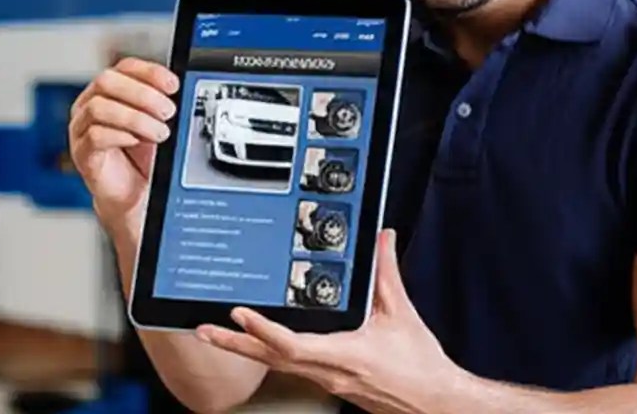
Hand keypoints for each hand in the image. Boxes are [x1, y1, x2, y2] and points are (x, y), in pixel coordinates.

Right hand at [69, 57, 179, 236]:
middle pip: (107, 81)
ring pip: (99, 107)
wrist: (134, 194)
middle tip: (167, 111)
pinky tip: (136, 142)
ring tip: (158, 133)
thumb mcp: (156, 123)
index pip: (124, 67)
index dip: (149, 72)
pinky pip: (94, 135)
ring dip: (135, 118)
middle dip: (143, 94)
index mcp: (109, 91)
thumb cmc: (142, 158)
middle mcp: (90, 104)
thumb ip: (161, 105)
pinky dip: (120, 136)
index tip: (172, 85)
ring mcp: (81, 128)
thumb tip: (175, 91)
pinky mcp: (81, 152)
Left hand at [196, 230, 460, 413]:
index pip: (291, 344)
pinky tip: (253, 342)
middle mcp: (327, 371)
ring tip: (214, 334)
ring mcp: (325, 379)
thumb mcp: (402, 314)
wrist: (433, 402)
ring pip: (275, 363)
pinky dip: (266, 351)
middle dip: (234, 343)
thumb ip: (386, 272)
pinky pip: (289, 366)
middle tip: (203, 330)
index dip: (262, 329)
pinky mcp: (328, 381)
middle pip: (269, 357)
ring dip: (243, 348)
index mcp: (343, 355)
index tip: (240, 313)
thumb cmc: (419, 367)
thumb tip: (382, 239)